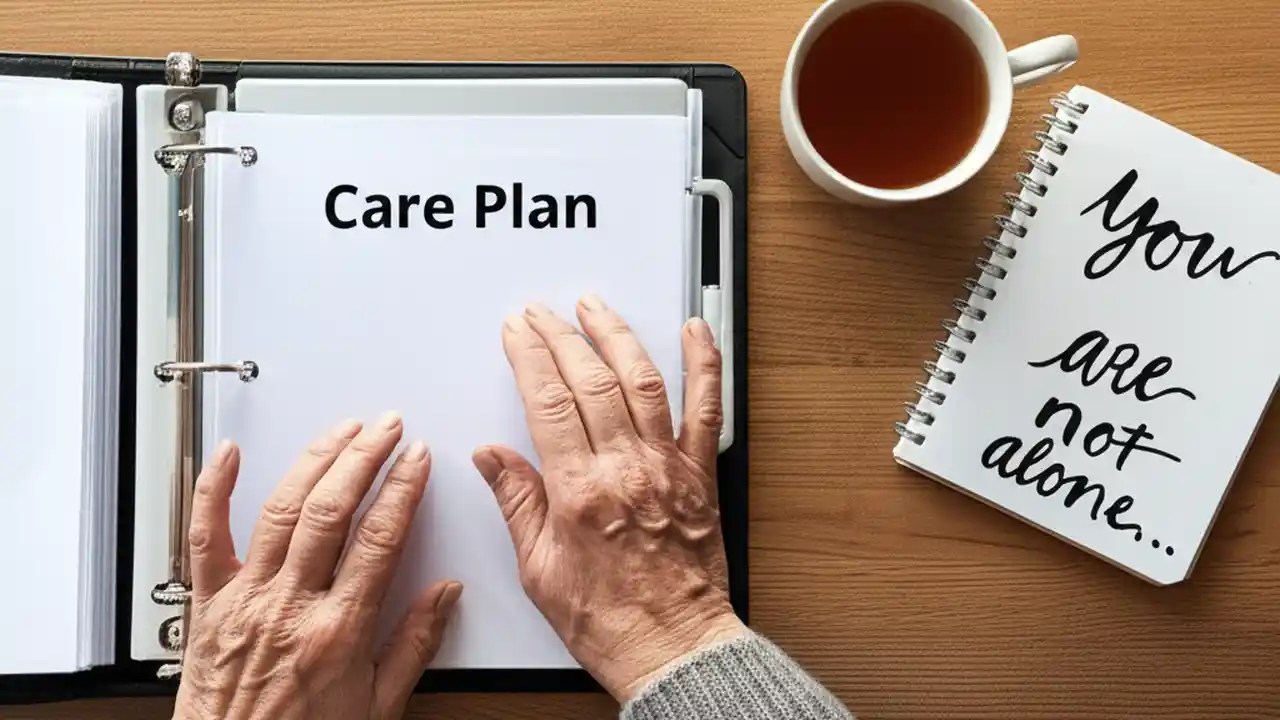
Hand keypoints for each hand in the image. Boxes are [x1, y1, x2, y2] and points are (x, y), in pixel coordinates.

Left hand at [174, 414, 461, 719]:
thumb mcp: (380, 706)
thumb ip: (416, 643)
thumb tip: (446, 593)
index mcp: (338, 632)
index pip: (380, 538)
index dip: (403, 489)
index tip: (418, 459)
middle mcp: (290, 606)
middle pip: (332, 511)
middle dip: (365, 458)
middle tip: (388, 427)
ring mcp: (246, 599)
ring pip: (281, 510)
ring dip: (315, 461)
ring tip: (342, 430)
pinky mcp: (208, 603)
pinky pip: (204, 537)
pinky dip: (212, 490)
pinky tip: (227, 454)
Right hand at [473, 295, 744, 700]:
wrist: (673, 648)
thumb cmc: (609, 620)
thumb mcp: (539, 569)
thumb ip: (517, 502)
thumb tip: (492, 456)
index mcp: (580, 492)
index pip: (547, 401)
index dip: (529, 356)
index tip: (516, 332)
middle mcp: (625, 469)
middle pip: (589, 380)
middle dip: (561, 336)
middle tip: (541, 312)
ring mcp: (667, 466)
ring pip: (642, 380)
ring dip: (616, 335)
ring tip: (595, 306)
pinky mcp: (700, 474)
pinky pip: (707, 408)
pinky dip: (704, 364)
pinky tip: (694, 331)